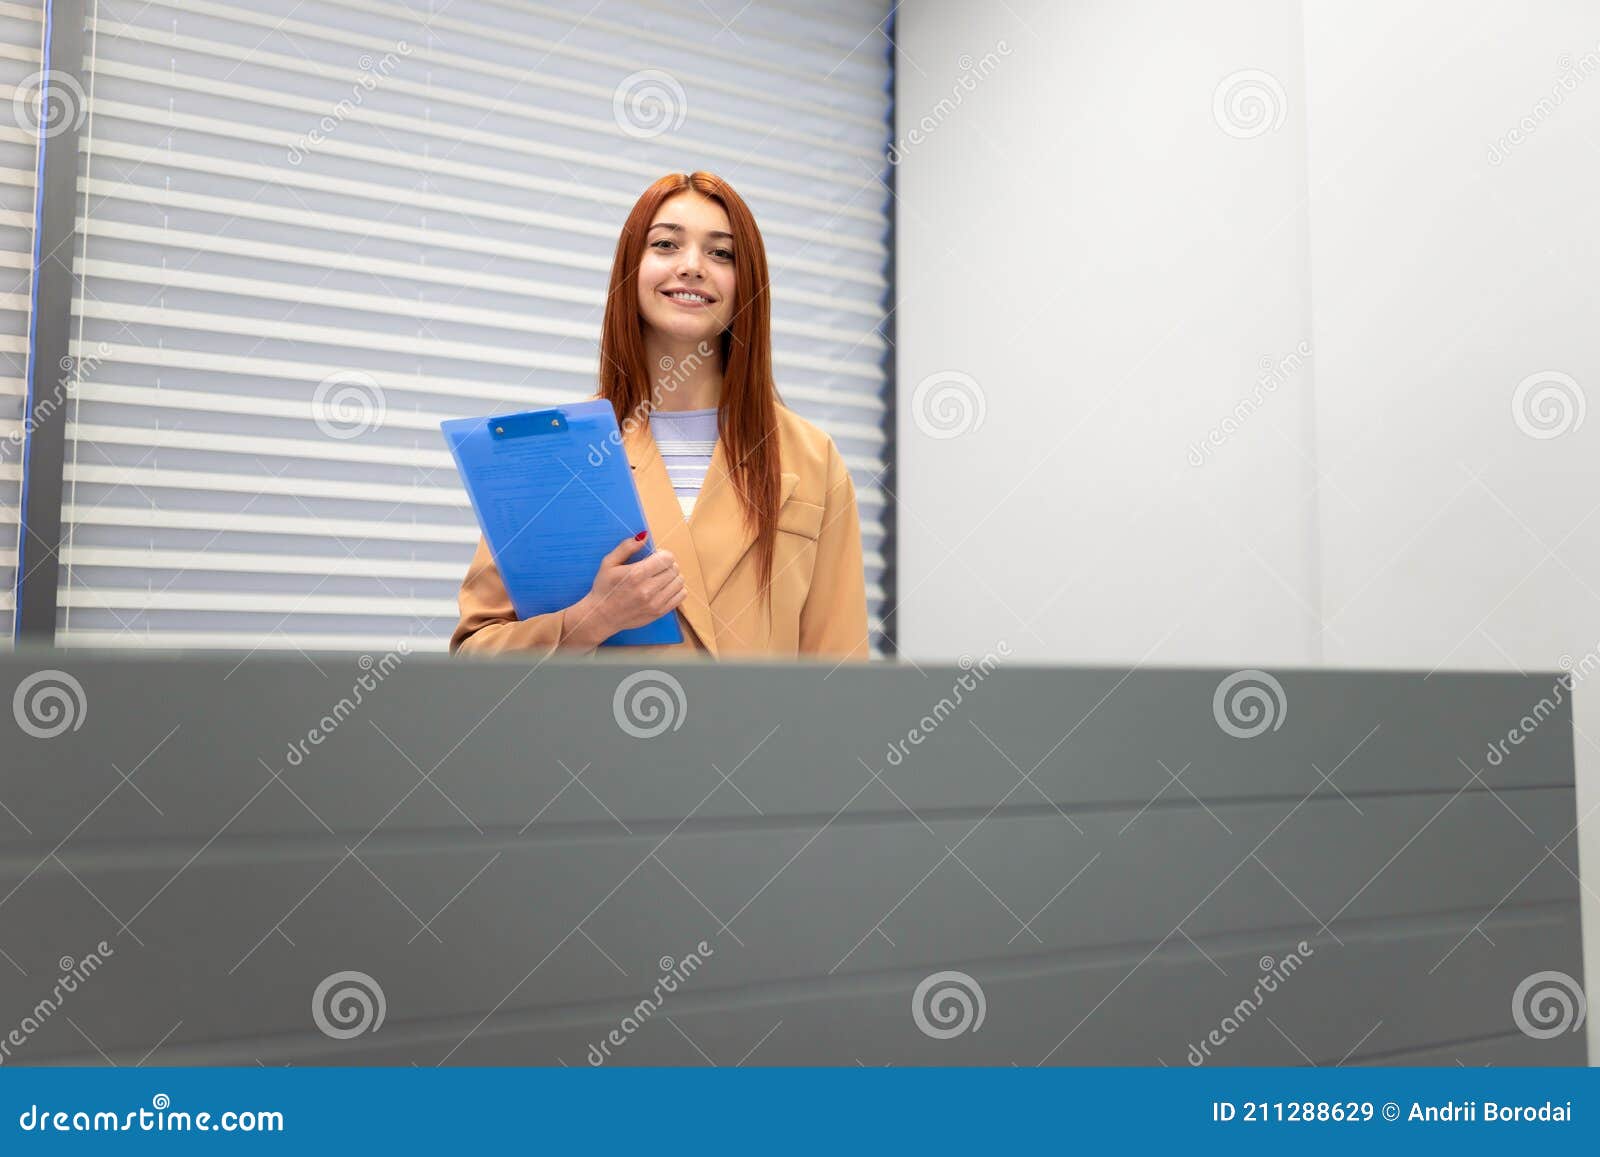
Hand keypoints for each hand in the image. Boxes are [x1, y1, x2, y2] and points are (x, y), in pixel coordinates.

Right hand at [564, 532, 685, 646]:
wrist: (601, 616)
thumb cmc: (604, 588)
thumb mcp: (609, 563)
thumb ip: (627, 547)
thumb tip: (644, 536)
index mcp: (636, 574)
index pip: (667, 558)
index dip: (663, 554)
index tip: (655, 557)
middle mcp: (647, 589)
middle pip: (674, 569)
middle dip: (668, 564)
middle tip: (657, 567)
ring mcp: (655, 603)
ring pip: (679, 582)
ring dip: (673, 577)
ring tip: (661, 578)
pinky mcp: (659, 613)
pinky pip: (681, 596)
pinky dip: (677, 589)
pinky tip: (665, 588)